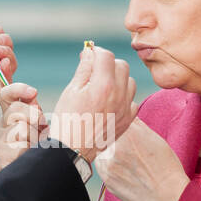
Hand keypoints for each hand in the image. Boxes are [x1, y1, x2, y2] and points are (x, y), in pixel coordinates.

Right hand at [0, 81, 44, 170]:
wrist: (38, 175)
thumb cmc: (42, 149)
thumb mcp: (40, 124)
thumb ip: (34, 108)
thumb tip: (32, 96)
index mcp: (11, 115)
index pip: (7, 94)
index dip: (18, 89)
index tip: (33, 93)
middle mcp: (2, 126)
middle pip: (16, 107)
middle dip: (35, 116)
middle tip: (42, 128)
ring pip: (21, 126)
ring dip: (35, 135)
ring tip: (36, 145)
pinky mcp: (1, 154)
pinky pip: (19, 143)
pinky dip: (30, 148)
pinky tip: (28, 155)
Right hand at [51, 45, 136, 161]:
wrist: (73, 149)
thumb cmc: (68, 119)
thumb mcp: (72, 90)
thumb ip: (84, 68)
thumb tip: (90, 52)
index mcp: (103, 85)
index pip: (106, 55)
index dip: (96, 52)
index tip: (88, 56)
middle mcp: (119, 95)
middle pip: (121, 65)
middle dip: (108, 64)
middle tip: (94, 72)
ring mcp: (125, 108)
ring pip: (129, 81)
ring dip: (118, 80)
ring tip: (102, 87)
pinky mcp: (128, 119)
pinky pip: (132, 100)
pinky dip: (123, 97)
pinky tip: (109, 102)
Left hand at [93, 118, 189, 200]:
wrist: (168, 197)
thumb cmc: (166, 167)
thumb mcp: (155, 138)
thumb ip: (136, 124)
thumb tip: (126, 111)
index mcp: (129, 131)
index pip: (112, 117)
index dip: (114, 121)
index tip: (116, 124)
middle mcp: (116, 145)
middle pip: (103, 132)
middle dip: (109, 135)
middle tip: (124, 145)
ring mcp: (108, 163)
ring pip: (100, 148)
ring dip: (107, 149)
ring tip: (125, 159)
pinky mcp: (106, 178)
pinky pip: (100, 164)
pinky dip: (107, 163)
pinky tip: (122, 168)